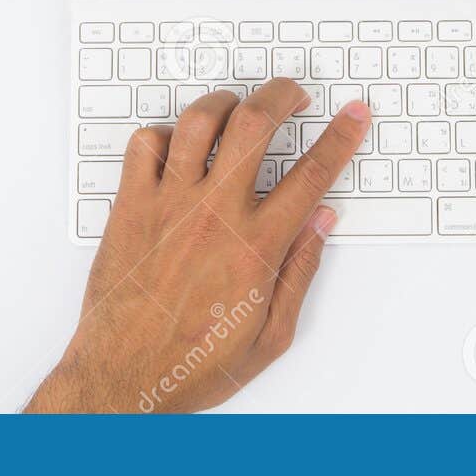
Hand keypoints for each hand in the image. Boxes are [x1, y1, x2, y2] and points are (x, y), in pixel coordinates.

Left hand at [27, 78, 369, 412]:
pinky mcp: (130, 206)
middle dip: (283, 94)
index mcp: (255, 247)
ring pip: (201, 120)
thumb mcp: (270, 336)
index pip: (313, 173)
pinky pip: (146, 143)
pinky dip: (166, 134)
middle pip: (256, 122)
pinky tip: (180, 149)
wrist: (123, 380)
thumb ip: (301, 272)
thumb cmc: (190, 365)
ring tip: (238, 109)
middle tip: (293, 95)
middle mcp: (213, 215)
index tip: (353, 116)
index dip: (342, 135)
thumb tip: (321, 223)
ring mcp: (167, 205)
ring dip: (227, 103)